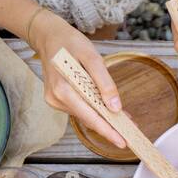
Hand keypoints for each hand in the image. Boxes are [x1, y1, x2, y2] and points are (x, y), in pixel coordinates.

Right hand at [31, 9, 125, 147]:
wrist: (48, 36)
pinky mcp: (58, 99)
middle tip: (130, 133)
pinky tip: (108, 109)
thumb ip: (104, 82)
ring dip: (103, 118)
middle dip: (109, 126)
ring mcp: (55, 101)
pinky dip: (94, 110)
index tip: (122, 142)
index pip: (89, 117)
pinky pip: (80, 108)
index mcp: (62, 90)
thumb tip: (115, 107)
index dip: (107, 131)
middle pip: (87, 119)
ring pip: (85, 115)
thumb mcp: (91, 56)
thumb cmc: (69, 42)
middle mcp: (56, 99)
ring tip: (124, 119)